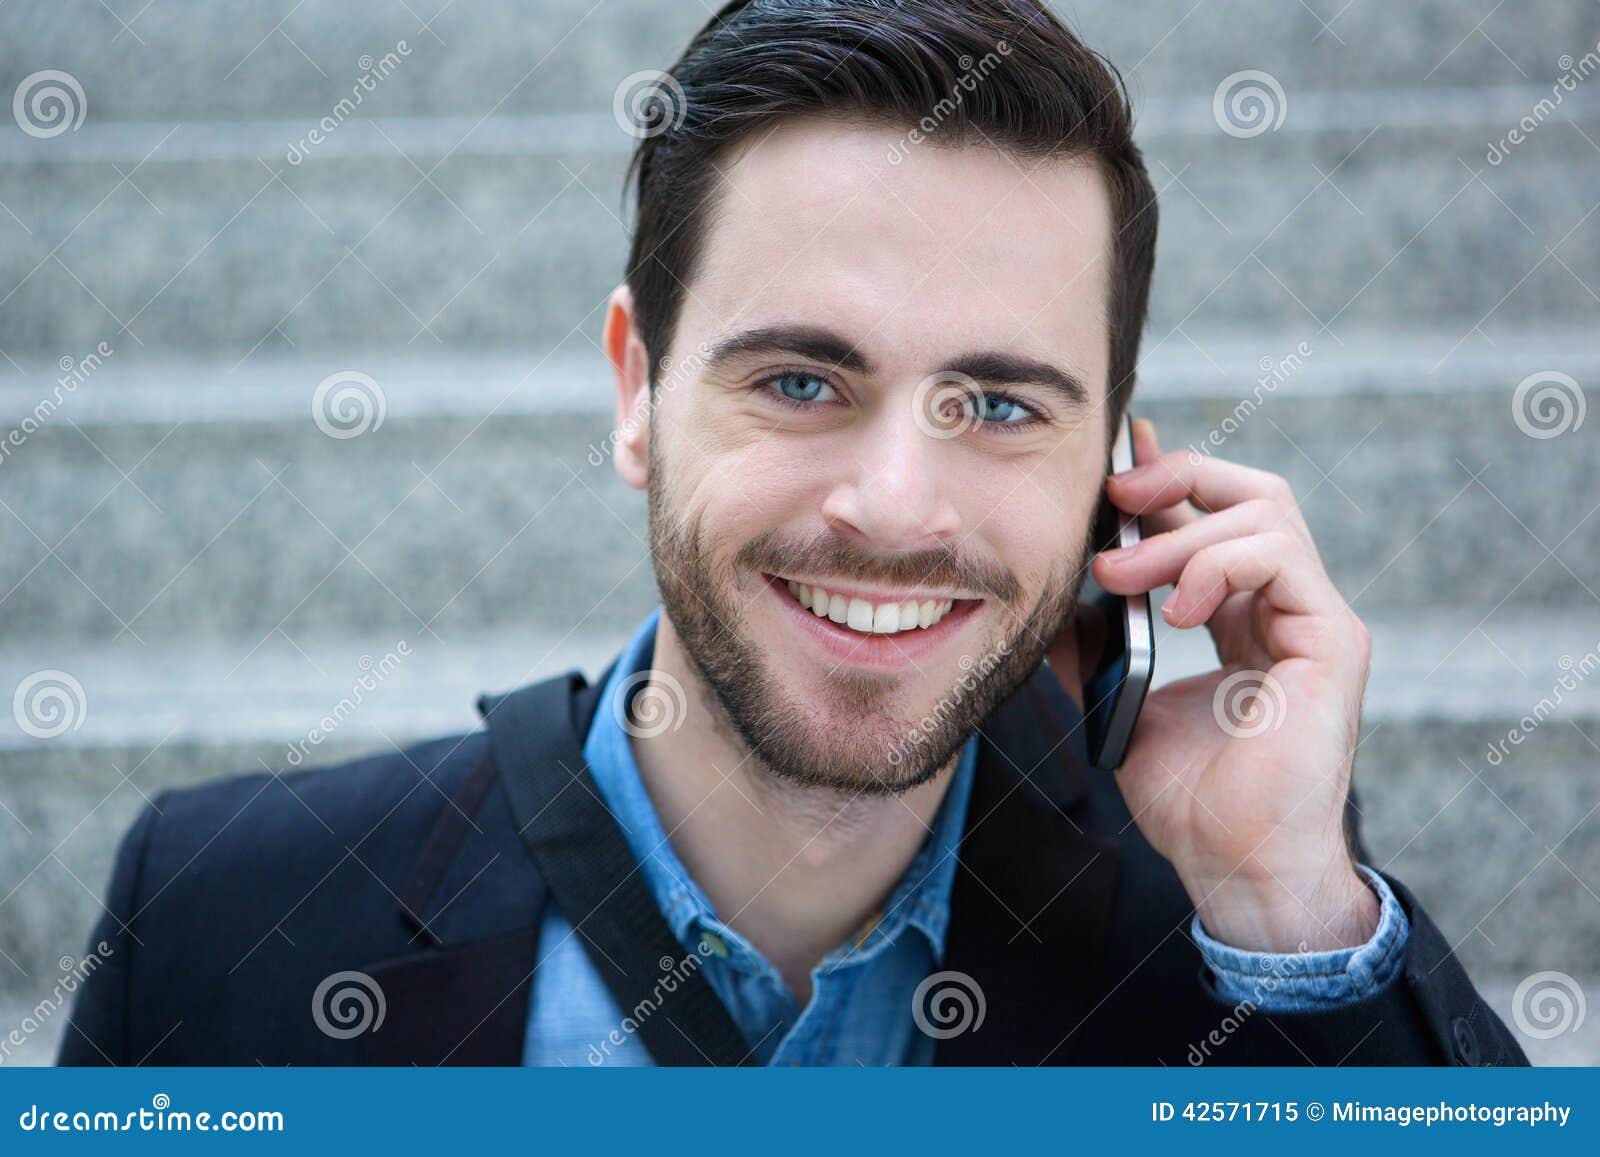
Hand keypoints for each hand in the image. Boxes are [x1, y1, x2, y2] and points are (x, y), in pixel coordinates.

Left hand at [1049, 418, 1377, 952]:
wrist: (1234, 867)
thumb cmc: (1191, 804)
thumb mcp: (1121, 704)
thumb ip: (1096, 646)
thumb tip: (1054, 599)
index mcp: (1244, 620)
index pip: (1215, 521)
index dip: (1169, 483)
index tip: (1115, 463)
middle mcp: (1286, 611)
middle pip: (1253, 494)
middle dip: (1179, 478)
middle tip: (1115, 493)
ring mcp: (1315, 622)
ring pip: (1265, 513)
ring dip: (1178, 534)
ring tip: (1118, 577)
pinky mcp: (1332, 640)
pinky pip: (1281, 558)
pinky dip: (1219, 564)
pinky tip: (1177, 608)